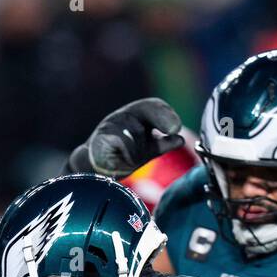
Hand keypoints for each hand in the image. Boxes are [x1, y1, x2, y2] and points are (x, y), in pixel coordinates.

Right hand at [67, 98, 183, 177]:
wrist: (95, 170)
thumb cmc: (123, 157)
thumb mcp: (148, 150)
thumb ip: (163, 144)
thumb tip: (180, 140)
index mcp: (138, 116)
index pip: (154, 106)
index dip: (168, 115)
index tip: (177, 129)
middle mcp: (125, 115)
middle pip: (147, 108)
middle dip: (163, 117)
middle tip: (174, 128)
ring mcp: (112, 123)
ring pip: (137, 133)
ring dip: (139, 150)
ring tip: (129, 158)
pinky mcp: (103, 136)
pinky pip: (125, 143)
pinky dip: (128, 155)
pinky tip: (122, 160)